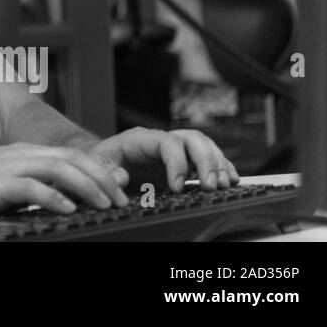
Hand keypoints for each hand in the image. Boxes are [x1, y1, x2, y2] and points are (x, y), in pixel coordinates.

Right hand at [0, 141, 129, 225]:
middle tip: (122, 199)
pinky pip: (29, 186)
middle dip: (102, 177)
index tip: (120, 191)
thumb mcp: (3, 191)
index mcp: (19, 153)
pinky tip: (68, 209)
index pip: (70, 155)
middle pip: (70, 157)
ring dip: (87, 185)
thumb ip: (34, 190)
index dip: (99, 170)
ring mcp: (3, 167)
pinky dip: (53, 196)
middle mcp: (14, 154)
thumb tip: (70, 199)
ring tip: (104, 204)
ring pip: (57, 167)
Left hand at [84, 127, 238, 193]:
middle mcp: (159, 140)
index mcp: (139, 139)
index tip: (177, 188)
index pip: (167, 142)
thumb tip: (123, 177)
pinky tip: (230, 178)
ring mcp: (173, 149)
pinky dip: (222, 166)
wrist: (101, 162)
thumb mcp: (96, 167)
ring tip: (223, 184)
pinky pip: (208, 156)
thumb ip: (107, 173)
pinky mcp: (182, 160)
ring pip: (203, 145)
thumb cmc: (99, 164)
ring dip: (217, 163)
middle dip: (205, 161)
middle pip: (191, 139)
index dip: (177, 163)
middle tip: (210, 186)